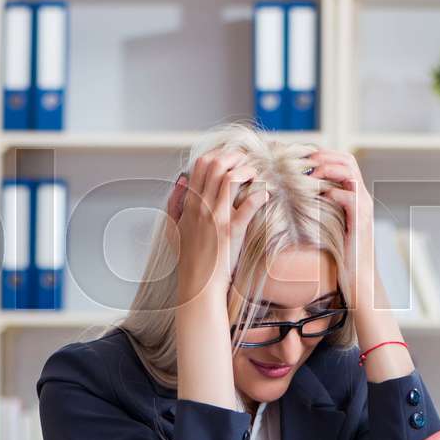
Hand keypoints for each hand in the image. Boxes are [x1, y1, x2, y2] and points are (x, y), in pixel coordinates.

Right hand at [172, 151, 267, 308]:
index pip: (201, 165)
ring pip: (231, 179)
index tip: (232, 159)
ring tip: (255, 175)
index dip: (219, 155)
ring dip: (247, 170)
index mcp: (189, 204)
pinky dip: (260, 194)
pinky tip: (265, 194)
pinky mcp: (231, 231)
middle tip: (247, 161)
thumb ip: (175, 201)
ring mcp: (216, 217)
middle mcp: (201, 207)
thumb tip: (182, 179)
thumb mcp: (173, 227)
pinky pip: (248, 205)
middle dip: (235, 156)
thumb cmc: (189, 258)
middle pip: (216, 165)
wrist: (198, 284)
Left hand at [306, 150, 375, 309]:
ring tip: (306, 177)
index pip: (343, 161)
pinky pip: (347, 196)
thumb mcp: (327, 226)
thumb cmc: (339, 256)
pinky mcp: (361, 220)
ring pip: (349, 172)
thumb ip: (319, 209)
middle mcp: (362, 197)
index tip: (300, 159)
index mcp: (355, 195)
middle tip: (301, 162)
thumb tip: (294, 197)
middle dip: (323, 156)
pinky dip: (330, 192)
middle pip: (348, 159)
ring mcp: (364, 207)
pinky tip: (314, 198)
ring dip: (326, 169)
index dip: (323, 154)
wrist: (359, 279)